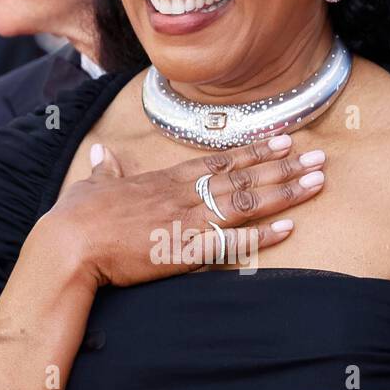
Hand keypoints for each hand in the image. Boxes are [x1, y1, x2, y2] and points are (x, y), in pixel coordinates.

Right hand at [39, 133, 327, 287]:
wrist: (70, 243)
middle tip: (319, 157)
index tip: (282, 139)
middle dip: (284, 167)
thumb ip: (104, 171)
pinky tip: (290, 228)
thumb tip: (101, 154)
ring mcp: (187, 221)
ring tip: (317, 182)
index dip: (254, 151)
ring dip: (285, 192)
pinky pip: (233, 241)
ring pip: (246, 202)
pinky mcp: (186, 249)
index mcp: (164, 180)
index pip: (219, 160)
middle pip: (244, 177)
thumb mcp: (92, 187)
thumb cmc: (77, 217)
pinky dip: (263, 235)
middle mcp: (183, 194)